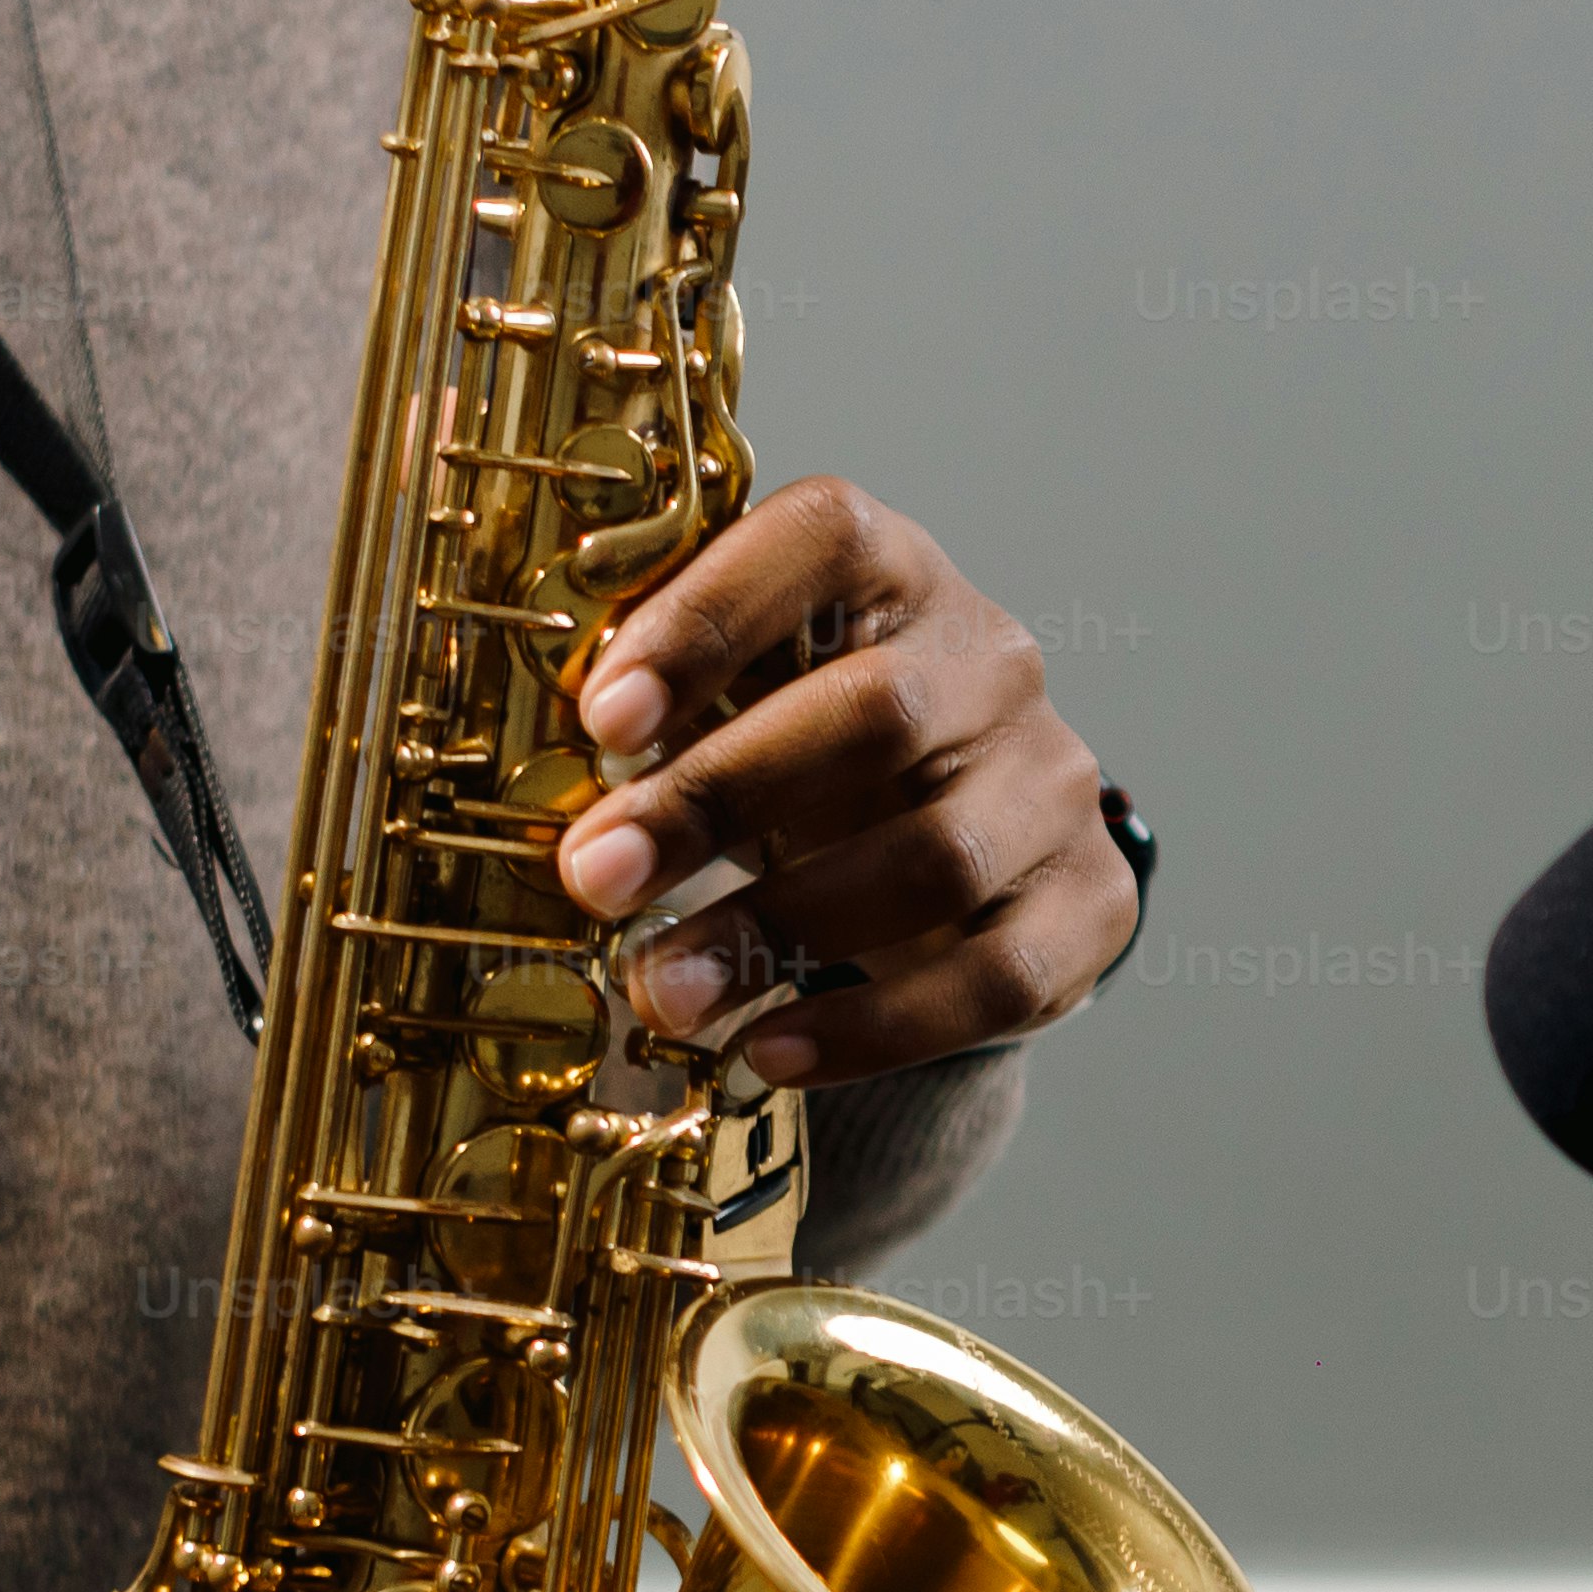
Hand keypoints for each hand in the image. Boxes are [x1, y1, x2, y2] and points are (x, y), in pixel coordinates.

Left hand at [550, 477, 1137, 1084]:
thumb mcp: (736, 693)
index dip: (709, 619)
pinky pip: (996, 978)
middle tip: (591, 878)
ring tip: (659, 994)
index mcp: (892, 570)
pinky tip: (770, 1052)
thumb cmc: (804, 754)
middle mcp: (991, 661)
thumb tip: (502, 669)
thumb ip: (648, 684)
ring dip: (778, 934)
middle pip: (875, 715)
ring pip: (935, 857)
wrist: (959, 856)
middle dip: (717, 800)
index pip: (822, 539)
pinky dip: (876, 1029)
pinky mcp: (1090, 905)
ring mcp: (1053, 785)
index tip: (601, 716)